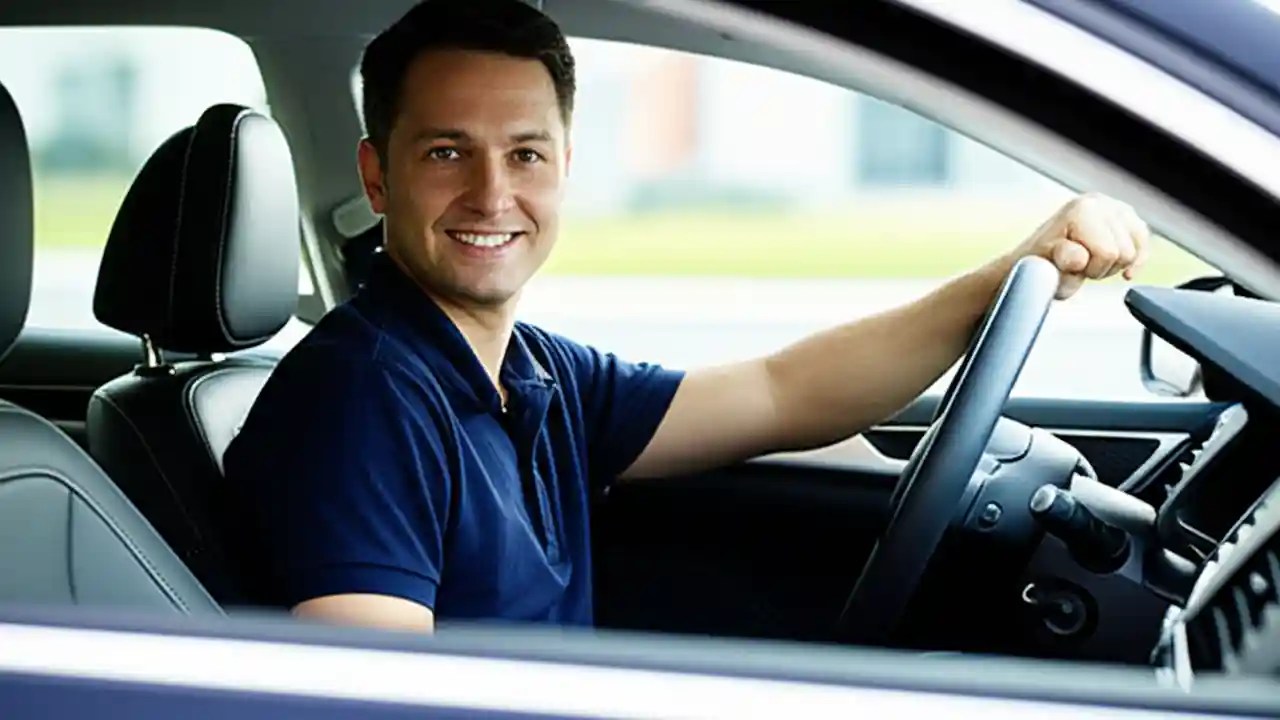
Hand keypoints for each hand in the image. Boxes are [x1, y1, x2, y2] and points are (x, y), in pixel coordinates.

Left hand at [1010, 192, 1149, 299]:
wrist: (1038, 260)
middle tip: (1080, 266)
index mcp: (1081, 209)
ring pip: (1135, 251)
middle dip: (1102, 267)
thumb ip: (1063, 260)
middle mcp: (1100, 201)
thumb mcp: (1046, 267)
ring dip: (1113, 264)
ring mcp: (1114, 206)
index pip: (1107, 253)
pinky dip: (1134, 259)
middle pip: (1125, 252)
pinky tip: (1121, 269)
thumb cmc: (1041, 265)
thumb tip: (1079, 257)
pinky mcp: (1126, 216)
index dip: (1091, 269)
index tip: (1071, 266)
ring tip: (1090, 262)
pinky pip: (1143, 242)